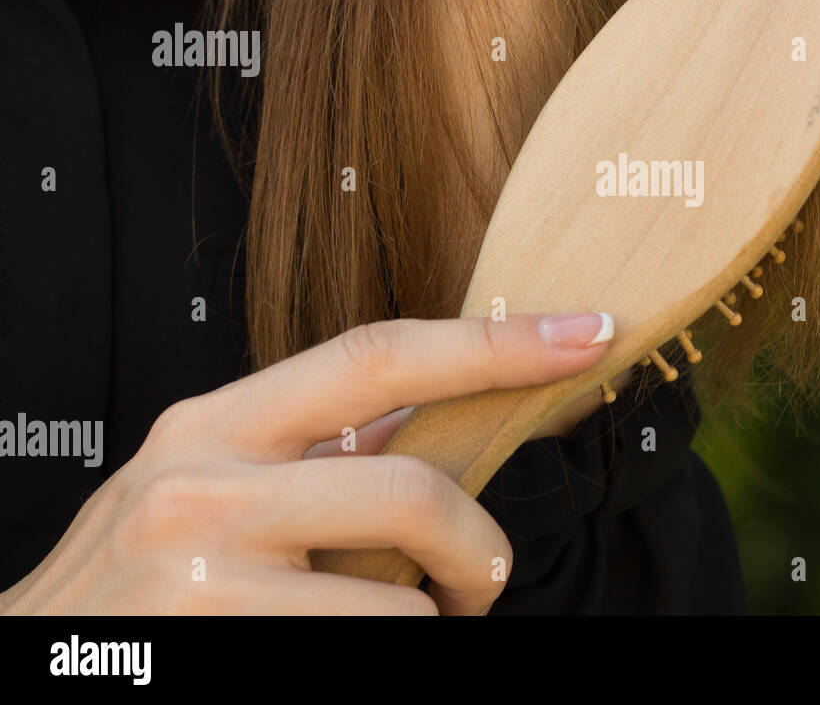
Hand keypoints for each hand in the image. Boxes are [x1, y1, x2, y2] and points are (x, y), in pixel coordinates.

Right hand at [0, 312, 612, 614]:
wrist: (22, 666)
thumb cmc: (134, 583)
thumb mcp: (205, 489)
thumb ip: (307, 454)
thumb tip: (435, 421)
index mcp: (215, 422)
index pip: (377, 354)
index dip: (494, 342)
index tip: (587, 331)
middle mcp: (201, 482)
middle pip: (413, 489)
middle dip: (477, 546)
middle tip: (479, 584)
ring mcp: (201, 569)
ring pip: (401, 602)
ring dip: (427, 625)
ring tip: (399, 630)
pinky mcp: (212, 640)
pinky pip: (372, 648)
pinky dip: (389, 654)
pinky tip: (337, 651)